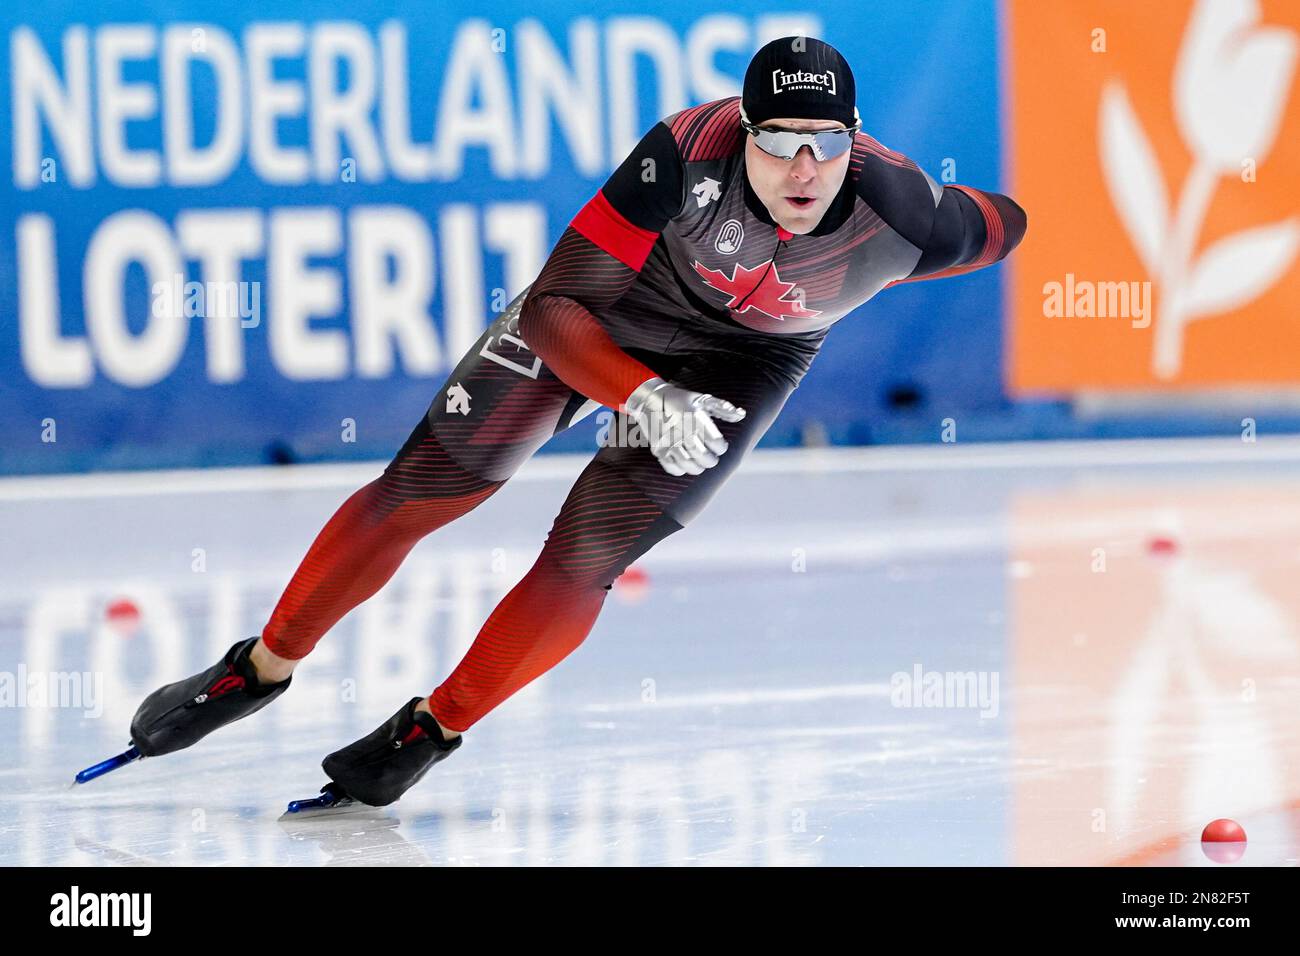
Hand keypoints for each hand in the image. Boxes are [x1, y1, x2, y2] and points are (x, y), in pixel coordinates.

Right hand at [623, 377, 746, 475]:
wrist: (650, 400)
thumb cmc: (682, 400)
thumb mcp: (703, 399)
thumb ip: (723, 409)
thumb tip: (741, 415)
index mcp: (695, 417)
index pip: (715, 442)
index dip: (721, 447)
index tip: (721, 446)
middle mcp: (681, 430)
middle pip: (702, 456)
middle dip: (711, 461)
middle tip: (712, 459)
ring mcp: (668, 441)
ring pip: (688, 464)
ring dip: (698, 468)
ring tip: (701, 463)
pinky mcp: (658, 449)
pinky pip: (672, 467)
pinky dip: (681, 470)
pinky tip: (686, 464)